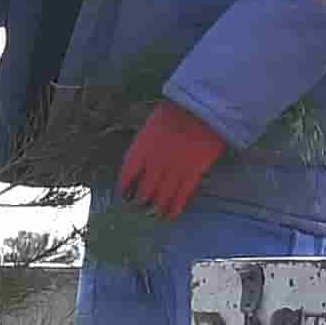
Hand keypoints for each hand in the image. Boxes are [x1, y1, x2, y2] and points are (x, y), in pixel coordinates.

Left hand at [116, 102, 230, 219]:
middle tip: (139, 206)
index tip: (122, 194)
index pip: (128, 172)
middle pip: (144, 188)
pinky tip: (170, 215)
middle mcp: (155, 161)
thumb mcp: (154, 122)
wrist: (203, 108)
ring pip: (161, 196)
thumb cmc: (179, 110)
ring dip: (155, 208)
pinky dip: (175, 208)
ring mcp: (174, 169)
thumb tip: (142, 159)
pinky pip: (181, 196)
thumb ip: (146, 142)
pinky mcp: (192, 173)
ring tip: (152, 214)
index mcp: (143, 146)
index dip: (124, 186)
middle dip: (140, 200)